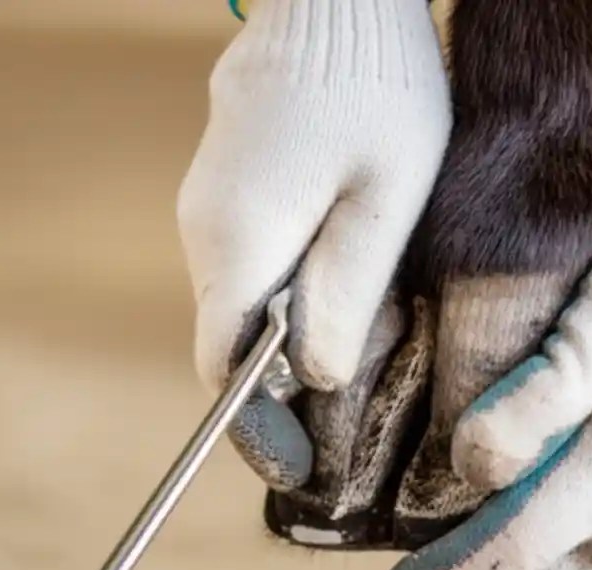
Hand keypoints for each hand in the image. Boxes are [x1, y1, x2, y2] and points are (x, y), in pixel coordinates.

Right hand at [177, 0, 449, 491]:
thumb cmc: (382, 91)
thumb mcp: (387, 200)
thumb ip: (347, 291)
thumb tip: (317, 378)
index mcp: (238, 242)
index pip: (222, 364)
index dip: (257, 421)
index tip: (305, 456)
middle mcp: (205, 225)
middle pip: (230, 335)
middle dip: (281, 381)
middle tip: (349, 409)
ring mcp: (209, 196)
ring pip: (243, 295)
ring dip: (290, 329)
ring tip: (361, 347)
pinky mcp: (230, 175)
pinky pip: (251, 252)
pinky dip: (288, 283)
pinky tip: (344, 277)